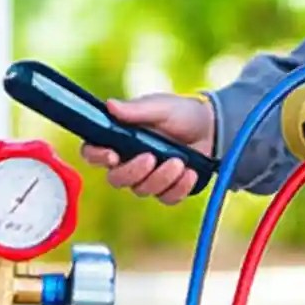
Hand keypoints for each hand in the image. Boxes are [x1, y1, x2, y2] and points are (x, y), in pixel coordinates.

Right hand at [80, 94, 214, 204]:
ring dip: (162, 178)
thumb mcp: (160, 107)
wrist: (211, 128)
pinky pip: (166, 198)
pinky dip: (179, 188)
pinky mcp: (167, 190)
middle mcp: (128, 161)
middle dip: (133, 172)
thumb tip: (110, 106)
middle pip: (116, 179)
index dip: (96, 157)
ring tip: (179, 161)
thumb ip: (137, 109)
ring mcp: (147, 178)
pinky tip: (190, 173)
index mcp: (119, 139)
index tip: (112, 155)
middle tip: (151, 158)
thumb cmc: (179, 113)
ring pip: (142, 190)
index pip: (93, 153)